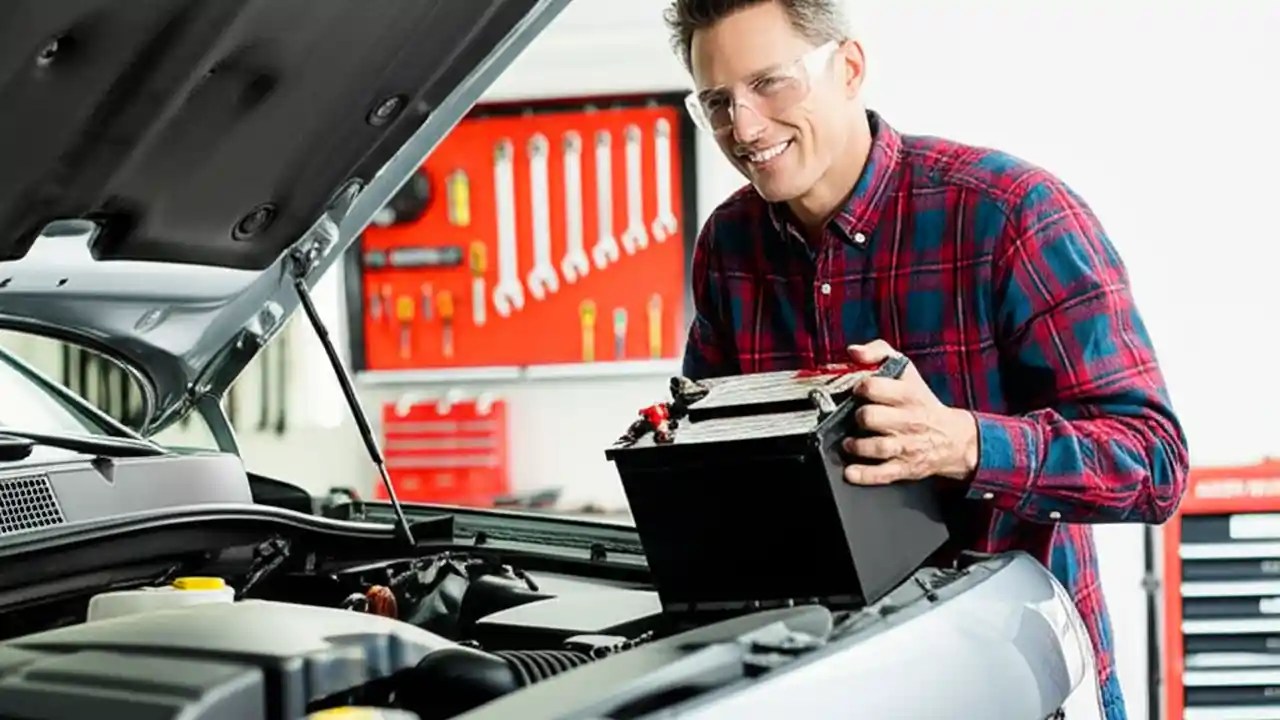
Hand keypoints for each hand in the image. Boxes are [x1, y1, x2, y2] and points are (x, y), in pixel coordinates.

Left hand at [840, 340, 978, 484]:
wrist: (953, 437)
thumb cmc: (921, 402)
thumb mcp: (906, 371)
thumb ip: (879, 353)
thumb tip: (853, 351)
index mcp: (907, 394)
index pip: (874, 387)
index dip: (860, 388)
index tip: (857, 391)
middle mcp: (907, 420)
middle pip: (870, 417)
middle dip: (857, 417)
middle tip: (856, 418)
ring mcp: (906, 446)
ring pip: (875, 447)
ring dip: (856, 445)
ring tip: (850, 442)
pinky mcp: (905, 468)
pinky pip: (882, 474)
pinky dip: (863, 475)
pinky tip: (850, 471)